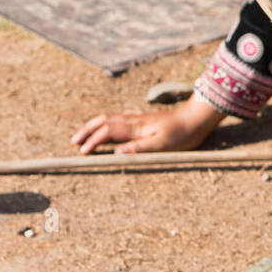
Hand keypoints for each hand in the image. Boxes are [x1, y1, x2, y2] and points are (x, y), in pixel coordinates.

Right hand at [71, 96, 223, 153]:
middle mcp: (134, 120)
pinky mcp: (145, 118)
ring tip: (84, 134)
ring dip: (94, 125)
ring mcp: (139, 117)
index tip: (82, 152)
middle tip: (74, 142)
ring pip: (110, 118)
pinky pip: (120, 118)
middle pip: (103, 121)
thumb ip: (139, 149)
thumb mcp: (162, 145)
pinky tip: (110, 125)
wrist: (197, 117)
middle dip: (86, 131)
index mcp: (136, 128)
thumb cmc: (182, 135)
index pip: (107, 132)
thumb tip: (116, 154)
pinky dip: (108, 122)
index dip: (93, 142)